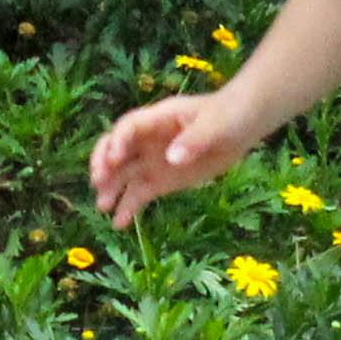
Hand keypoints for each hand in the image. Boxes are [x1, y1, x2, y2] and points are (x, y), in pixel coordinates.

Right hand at [88, 92, 251, 224]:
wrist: (242, 127)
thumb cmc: (228, 116)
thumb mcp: (215, 125)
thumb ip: (194, 140)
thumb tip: (172, 159)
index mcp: (159, 118)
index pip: (129, 127)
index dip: (118, 141)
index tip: (114, 158)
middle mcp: (148, 140)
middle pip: (117, 149)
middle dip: (104, 164)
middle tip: (98, 181)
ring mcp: (152, 161)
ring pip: (123, 174)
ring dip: (110, 188)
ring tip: (103, 206)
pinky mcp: (160, 181)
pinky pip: (139, 194)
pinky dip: (128, 208)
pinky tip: (119, 223)